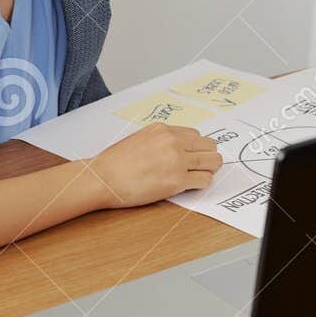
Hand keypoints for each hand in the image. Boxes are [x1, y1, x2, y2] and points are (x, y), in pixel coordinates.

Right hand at [86, 122, 223, 208]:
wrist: (102, 178)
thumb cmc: (115, 163)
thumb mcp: (139, 139)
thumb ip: (160, 141)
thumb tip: (176, 150)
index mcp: (163, 130)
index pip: (196, 136)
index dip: (197, 148)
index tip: (195, 157)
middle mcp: (173, 141)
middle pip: (210, 147)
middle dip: (208, 158)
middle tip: (201, 168)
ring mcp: (177, 161)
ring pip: (213, 162)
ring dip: (209, 170)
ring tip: (198, 177)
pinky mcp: (177, 181)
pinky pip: (204, 180)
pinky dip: (202, 184)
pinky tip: (191, 187)